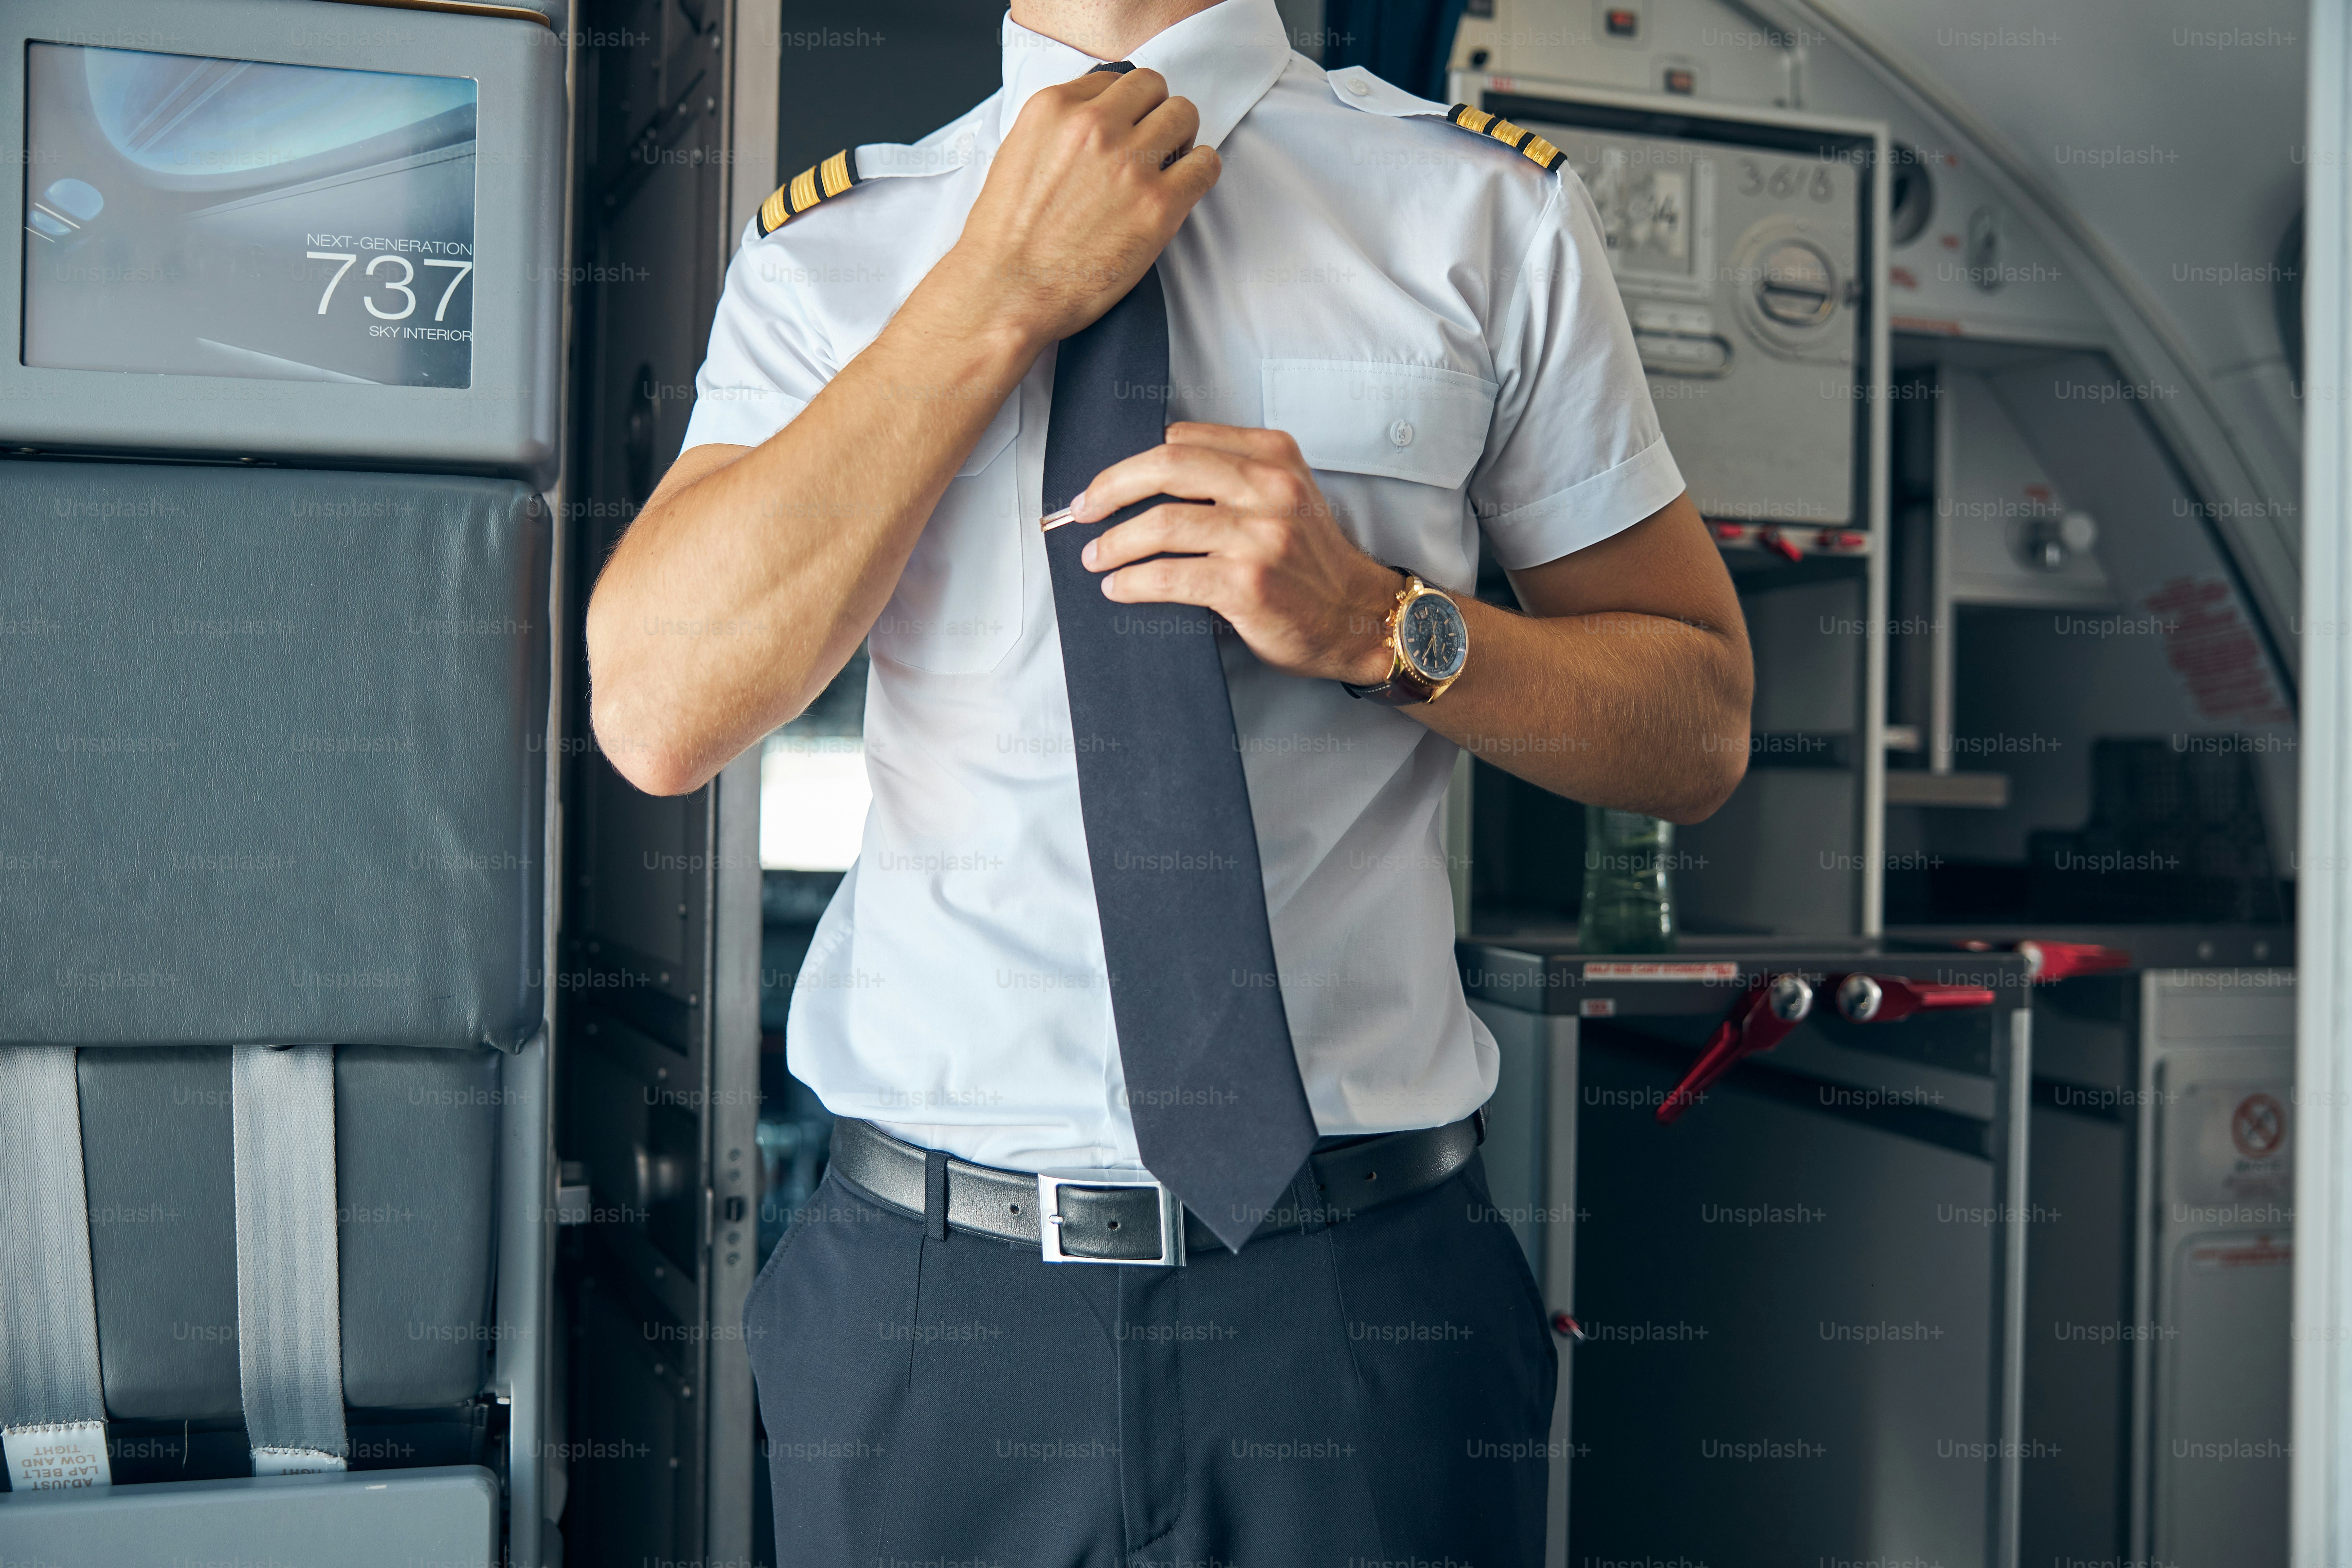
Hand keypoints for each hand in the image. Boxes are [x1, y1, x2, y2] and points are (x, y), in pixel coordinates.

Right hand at [933, 68, 1219, 350]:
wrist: (1007, 291)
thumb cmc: (1005, 238)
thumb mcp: (1018, 155)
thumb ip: (1058, 130)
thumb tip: (1094, 124)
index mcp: (1053, 109)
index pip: (1113, 79)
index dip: (1124, 105)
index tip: (1125, 127)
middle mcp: (1094, 127)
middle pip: (1153, 87)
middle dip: (1155, 111)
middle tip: (1152, 141)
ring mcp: (1129, 164)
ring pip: (1183, 115)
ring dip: (1181, 136)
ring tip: (1169, 163)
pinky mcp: (1158, 205)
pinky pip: (1205, 164)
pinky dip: (1200, 170)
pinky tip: (1185, 185)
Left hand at [1072, 422, 1403, 684]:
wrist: (1356, 617)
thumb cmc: (1310, 561)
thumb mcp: (1283, 494)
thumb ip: (1231, 474)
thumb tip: (1147, 476)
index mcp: (1273, 455)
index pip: (1185, 439)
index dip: (1133, 460)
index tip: (1106, 484)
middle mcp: (1269, 488)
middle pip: (1166, 467)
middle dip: (1111, 487)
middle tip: (1081, 510)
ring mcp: (1260, 537)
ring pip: (1162, 524)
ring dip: (1114, 542)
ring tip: (1094, 557)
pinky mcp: (1248, 585)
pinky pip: (1170, 576)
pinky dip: (1133, 582)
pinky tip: (1117, 588)